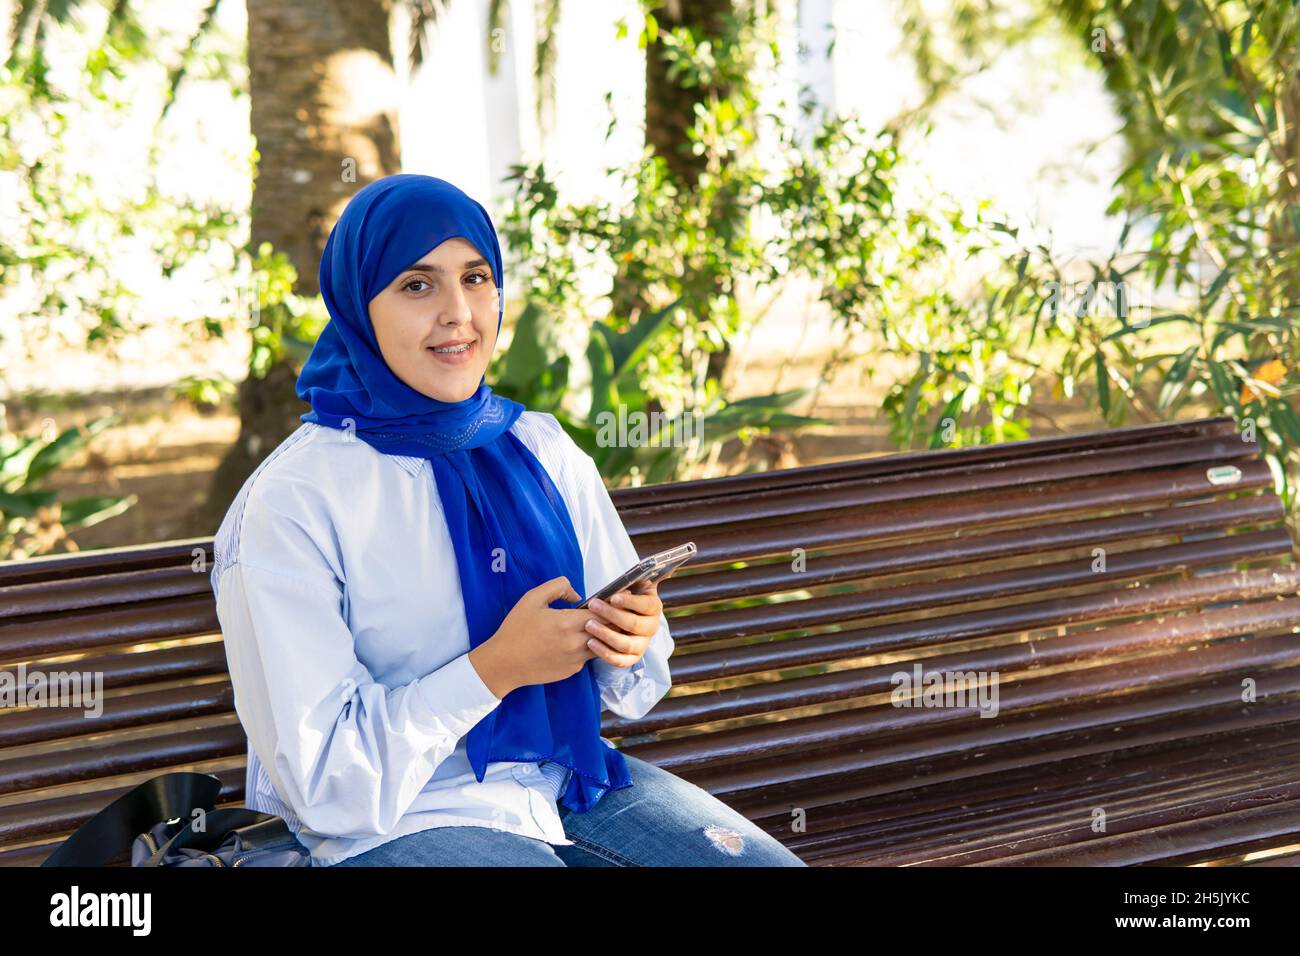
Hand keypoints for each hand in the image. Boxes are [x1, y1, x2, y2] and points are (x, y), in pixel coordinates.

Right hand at [471, 576, 597, 695]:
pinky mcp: (572, 670)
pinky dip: (586, 649)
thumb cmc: (515, 630)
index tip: (606, 602)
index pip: (603, 613)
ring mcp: (576, 659)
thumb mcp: (532, 599)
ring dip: (600, 636)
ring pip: (601, 645)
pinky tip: (572, 643)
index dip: (608, 606)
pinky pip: (587, 657)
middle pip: (607, 630)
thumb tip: (577, 595)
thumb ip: (558, 587)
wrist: (504, 663)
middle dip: (608, 621)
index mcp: (568, 623)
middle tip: (602, 614)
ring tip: (587, 627)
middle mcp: (576, 643)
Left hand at [584, 576, 666, 668]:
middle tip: (593, 605)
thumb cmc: (626, 597)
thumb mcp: (637, 584)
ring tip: (589, 625)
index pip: (645, 606)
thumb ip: (650, 573)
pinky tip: (591, 643)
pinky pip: (620, 660)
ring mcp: (642, 645)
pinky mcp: (631, 658)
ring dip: (606, 635)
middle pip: (634, 625)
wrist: (623, 617)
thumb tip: (670, 567)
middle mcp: (651, 627)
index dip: (630, 602)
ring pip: (626, 644)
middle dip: (612, 615)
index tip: (613, 596)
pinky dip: (605, 653)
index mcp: (654, 607)